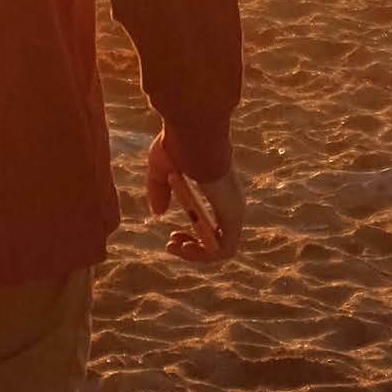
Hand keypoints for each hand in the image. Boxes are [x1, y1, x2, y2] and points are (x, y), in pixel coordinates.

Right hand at [148, 134, 246, 265]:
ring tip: (177, 247)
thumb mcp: (161, 171)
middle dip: (193, 247)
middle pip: (217, 237)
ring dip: (196, 254)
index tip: (172, 236)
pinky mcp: (233, 216)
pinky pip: (224, 249)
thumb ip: (159, 191)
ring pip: (221, 247)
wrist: (193, 136)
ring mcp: (233, 209)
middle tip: (172, 244)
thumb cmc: (178, 145)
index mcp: (217, 189)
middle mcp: (229, 201)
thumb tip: (158, 213)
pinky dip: (204, 255)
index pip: (213, 220)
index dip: (192, 233)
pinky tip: (185, 248)